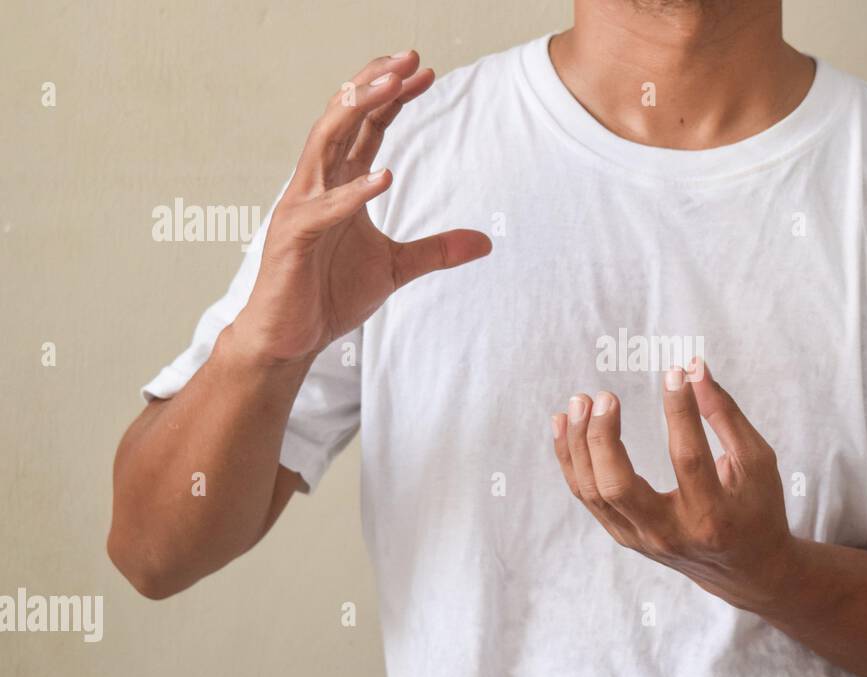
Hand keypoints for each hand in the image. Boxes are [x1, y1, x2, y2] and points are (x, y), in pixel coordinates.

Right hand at [231, 50, 491, 364]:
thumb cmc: (330, 294)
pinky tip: (385, 176)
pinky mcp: (294, 239)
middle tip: (410, 58)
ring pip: (324, 144)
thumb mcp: (396, 268)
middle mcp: (317, 185)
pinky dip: (354, 192)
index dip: (393, 97)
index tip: (426, 72)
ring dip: (356, 112)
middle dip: (374, 85)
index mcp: (339, 184)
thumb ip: (437, 251)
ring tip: (389, 87)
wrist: (291, 337)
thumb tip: (485, 243)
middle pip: (343, 119)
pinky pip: (324, 209)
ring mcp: (302, 208)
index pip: (366, 127)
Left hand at [551, 359, 798, 612]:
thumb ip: (725, 416)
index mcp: (712, 516)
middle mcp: (670, 533)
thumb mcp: (757, 462)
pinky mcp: (625, 536)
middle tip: (605, 396)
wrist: (746, 569)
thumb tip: (693, 368)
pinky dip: (571, 460)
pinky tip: (565, 424)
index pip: (687, 458)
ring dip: (578, 444)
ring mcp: (642, 539)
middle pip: (618, 486)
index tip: (674, 373)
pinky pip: (588, 496)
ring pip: (594, 492)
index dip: (680, 411)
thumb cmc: (757, 508)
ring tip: (579, 402)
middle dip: (603, 437)